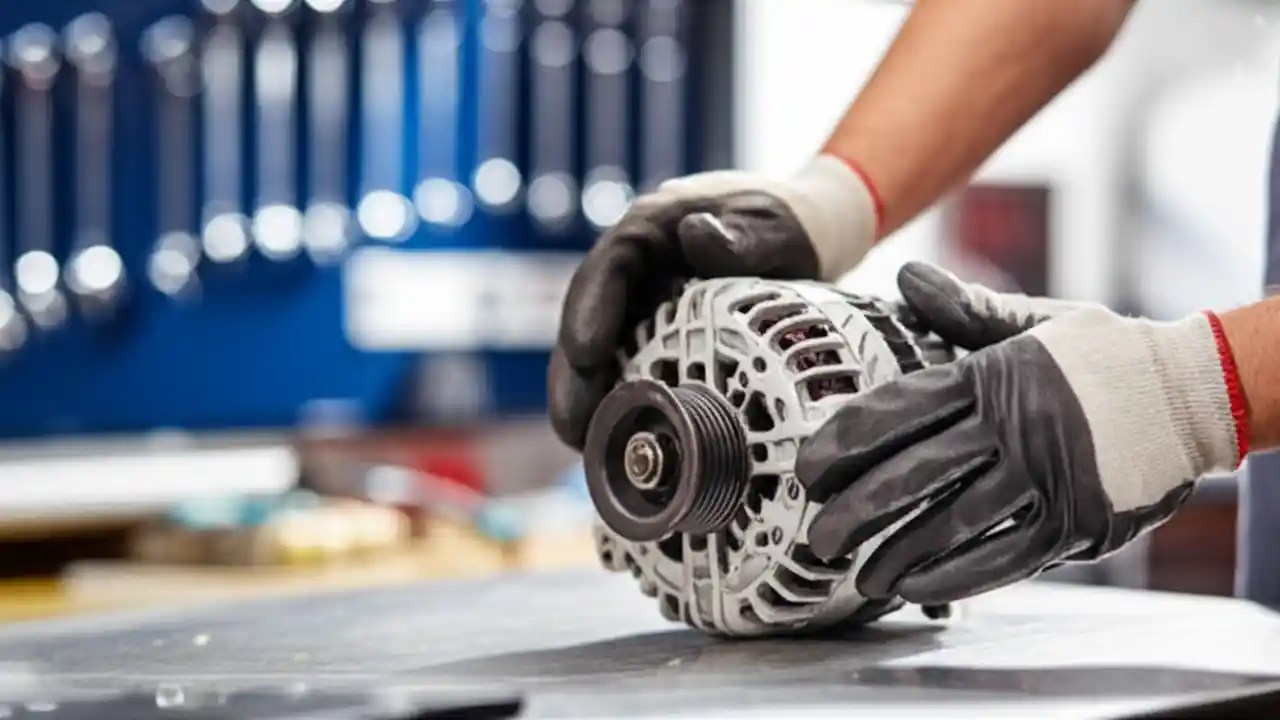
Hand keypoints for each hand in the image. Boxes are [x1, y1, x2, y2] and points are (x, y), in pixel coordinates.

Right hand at [549, 157, 880, 448]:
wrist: (806, 235)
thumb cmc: (786, 223)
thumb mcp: (775, 225)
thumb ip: (743, 235)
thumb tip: (696, 235)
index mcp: (653, 229)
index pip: (609, 265)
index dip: (590, 308)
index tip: (586, 352)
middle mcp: (636, 267)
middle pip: (588, 316)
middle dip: (573, 373)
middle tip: (570, 425)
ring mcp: (641, 302)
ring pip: (599, 350)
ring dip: (587, 397)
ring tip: (582, 445)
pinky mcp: (654, 332)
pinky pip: (626, 367)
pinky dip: (618, 402)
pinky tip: (614, 440)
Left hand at [796, 262, 1246, 604]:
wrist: (1190, 393)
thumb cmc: (1098, 358)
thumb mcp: (1033, 323)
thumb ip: (964, 311)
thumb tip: (905, 275)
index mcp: (992, 375)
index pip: (897, 410)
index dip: (843, 444)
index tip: (807, 471)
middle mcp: (1013, 426)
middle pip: (912, 473)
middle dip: (854, 511)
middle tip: (818, 537)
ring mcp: (1046, 476)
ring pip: (951, 523)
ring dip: (896, 555)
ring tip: (859, 576)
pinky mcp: (1075, 522)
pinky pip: (1002, 558)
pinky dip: (953, 577)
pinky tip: (915, 588)